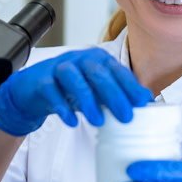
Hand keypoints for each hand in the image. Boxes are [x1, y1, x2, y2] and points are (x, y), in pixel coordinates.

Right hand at [0, 48, 152, 136]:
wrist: (34, 89)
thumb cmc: (70, 88)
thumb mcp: (96, 90)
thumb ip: (118, 93)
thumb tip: (146, 102)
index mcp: (97, 59)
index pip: (117, 70)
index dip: (130, 86)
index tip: (142, 103)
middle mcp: (79, 59)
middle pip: (97, 72)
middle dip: (114, 94)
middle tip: (126, 116)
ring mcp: (58, 67)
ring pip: (73, 78)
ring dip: (87, 100)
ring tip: (98, 121)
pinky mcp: (41, 80)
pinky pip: (52, 91)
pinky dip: (62, 107)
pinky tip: (72, 122)